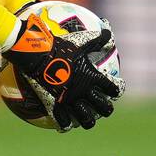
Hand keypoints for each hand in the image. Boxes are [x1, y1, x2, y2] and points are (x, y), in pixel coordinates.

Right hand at [1, 13, 123, 130]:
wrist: (37, 55)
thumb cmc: (60, 46)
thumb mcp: (81, 40)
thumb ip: (97, 38)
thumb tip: (109, 30)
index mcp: (93, 77)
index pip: (113, 88)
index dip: (117, 89)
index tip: (117, 88)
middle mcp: (85, 92)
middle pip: (104, 107)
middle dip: (107, 108)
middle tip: (105, 106)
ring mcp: (70, 100)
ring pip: (86, 119)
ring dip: (89, 120)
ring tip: (88, 120)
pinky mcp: (56, 106)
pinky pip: (63, 122)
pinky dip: (66, 125)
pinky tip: (66, 126)